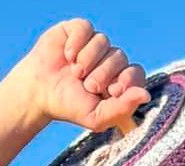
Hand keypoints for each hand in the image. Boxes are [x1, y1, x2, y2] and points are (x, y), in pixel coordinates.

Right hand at [9, 19, 149, 130]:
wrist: (38, 93)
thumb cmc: (69, 106)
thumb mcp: (96, 117)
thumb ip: (122, 108)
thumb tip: (146, 95)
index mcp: (118, 80)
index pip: (136, 73)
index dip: (128, 79)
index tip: (112, 91)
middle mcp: (109, 60)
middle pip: (120, 57)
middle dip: (104, 74)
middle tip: (88, 86)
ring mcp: (94, 44)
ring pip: (103, 41)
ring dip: (88, 59)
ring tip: (75, 73)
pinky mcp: (77, 31)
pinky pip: (86, 28)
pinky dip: (77, 42)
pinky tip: (67, 55)